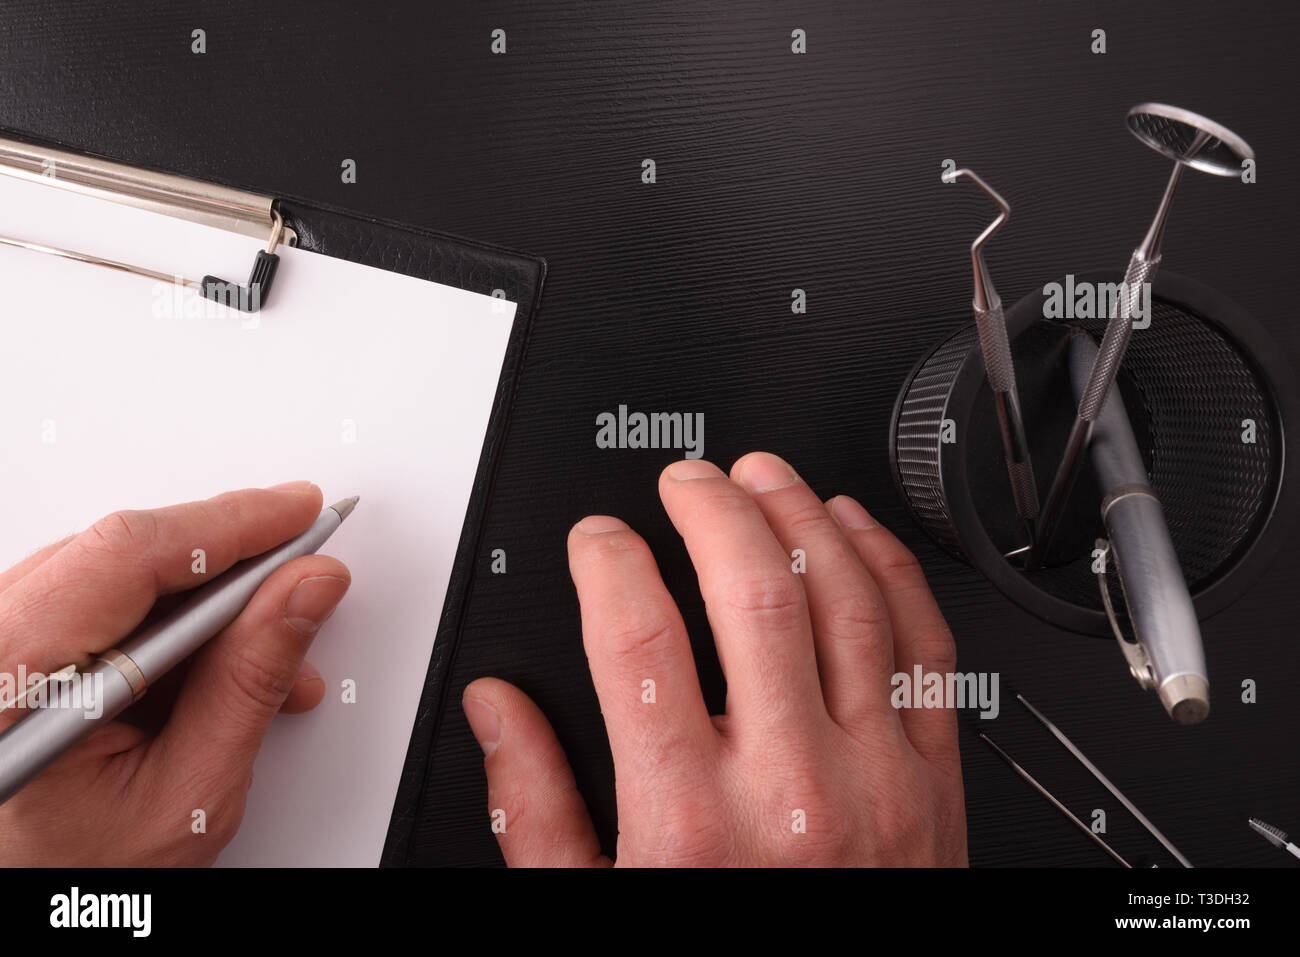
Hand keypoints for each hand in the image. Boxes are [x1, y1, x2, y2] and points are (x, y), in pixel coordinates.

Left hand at [0, 483, 350, 865]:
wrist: (25, 914)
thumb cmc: (74, 882)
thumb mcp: (185, 795)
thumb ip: (249, 682)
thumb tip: (305, 591)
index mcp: (5, 684)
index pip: (125, 559)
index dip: (226, 525)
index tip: (298, 515)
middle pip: (120, 557)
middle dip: (228, 562)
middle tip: (301, 567)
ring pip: (114, 577)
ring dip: (206, 603)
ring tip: (272, 645)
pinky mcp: (12, 655)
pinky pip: (96, 607)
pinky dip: (169, 625)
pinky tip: (220, 661)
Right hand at [463, 452, 965, 865]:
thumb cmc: (721, 956)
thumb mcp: (596, 904)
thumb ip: (537, 806)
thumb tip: (497, 711)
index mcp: (688, 820)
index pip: (639, 635)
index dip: (609, 560)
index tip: (598, 540)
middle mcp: (787, 788)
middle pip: (752, 591)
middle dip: (709, 509)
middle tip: (685, 480)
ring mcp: (873, 779)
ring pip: (844, 600)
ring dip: (800, 517)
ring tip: (764, 477)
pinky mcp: (934, 781)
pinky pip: (923, 646)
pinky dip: (889, 569)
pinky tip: (852, 530)